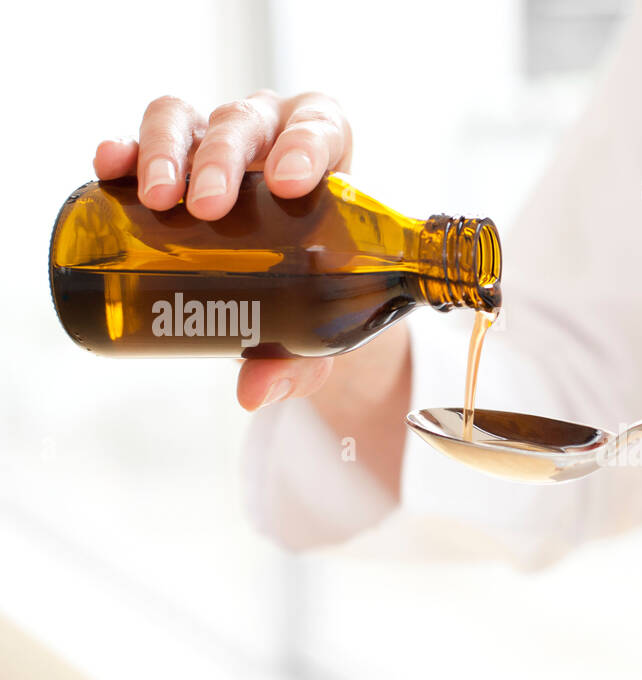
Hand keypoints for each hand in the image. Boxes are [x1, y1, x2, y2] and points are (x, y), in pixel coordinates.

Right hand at [92, 89, 406, 412]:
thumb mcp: (321, 321)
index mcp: (326, 156)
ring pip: (186, 120)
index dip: (304, 144)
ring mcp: (214, 141)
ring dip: (166, 151)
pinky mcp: (170, 157)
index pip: (320, 128)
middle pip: (245, 123)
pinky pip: (140, 138)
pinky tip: (110, 167)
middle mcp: (269, 135)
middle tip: (209, 207)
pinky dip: (124, 149)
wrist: (289, 282)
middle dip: (223, 159)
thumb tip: (254, 393)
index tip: (290, 182)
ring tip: (158, 197)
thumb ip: (302, 358)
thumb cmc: (319, 284)